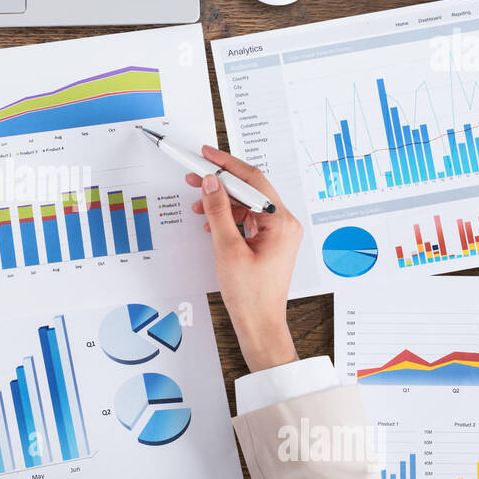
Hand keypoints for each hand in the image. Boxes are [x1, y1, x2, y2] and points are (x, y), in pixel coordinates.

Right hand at [186, 146, 302, 373]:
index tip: (206, 155)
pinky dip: (226, 217)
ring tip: (198, 205)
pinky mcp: (268, 242)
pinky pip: (246, 219)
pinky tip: (210, 223)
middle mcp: (283, 224)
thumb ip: (218, 212)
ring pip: (245, 205)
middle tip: (195, 175)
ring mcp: (277, 234)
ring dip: (220, 202)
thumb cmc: (250, 295)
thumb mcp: (227, 249)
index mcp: (280, 222)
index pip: (253, 180)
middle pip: (249, 190)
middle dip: (220, 183)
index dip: (226, 165)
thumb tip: (212, 183)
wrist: (259, 324)